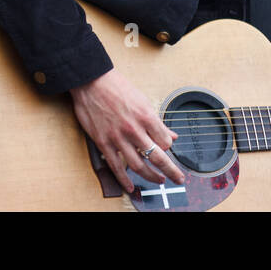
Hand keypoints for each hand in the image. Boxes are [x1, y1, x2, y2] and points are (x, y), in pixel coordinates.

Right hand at [69, 68, 184, 191]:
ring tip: (159, 181)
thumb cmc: (118, 88)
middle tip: (178, 178)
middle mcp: (134, 129)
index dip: (169, 148)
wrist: (92, 82)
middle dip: (171, 170)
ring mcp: (118, 138)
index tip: (169, 151)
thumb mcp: (143, 101)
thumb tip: (172, 136)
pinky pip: (116, 166)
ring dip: (151, 176)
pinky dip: (124, 179)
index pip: (165, 141)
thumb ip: (157, 122)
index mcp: (146, 116)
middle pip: (157, 156)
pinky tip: (131, 187)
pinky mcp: (103, 143)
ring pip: (139, 165)